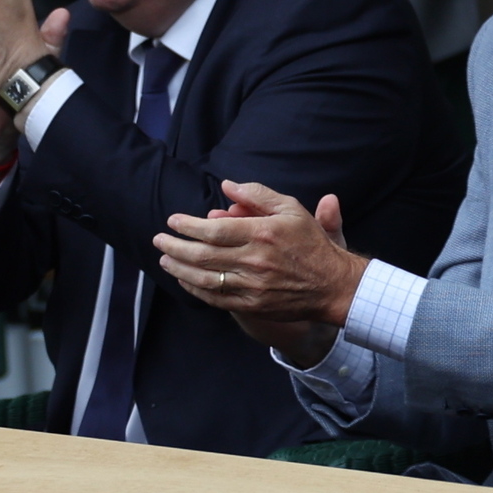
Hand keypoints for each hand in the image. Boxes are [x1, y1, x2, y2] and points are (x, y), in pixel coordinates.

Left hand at [155, 182, 368, 330]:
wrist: (333, 284)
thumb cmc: (312, 244)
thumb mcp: (291, 209)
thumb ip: (258, 195)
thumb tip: (227, 186)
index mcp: (263, 234)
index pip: (214, 230)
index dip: (188, 226)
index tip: (173, 221)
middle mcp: (255, 261)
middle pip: (203, 255)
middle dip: (175, 247)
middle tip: (159, 241)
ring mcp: (253, 286)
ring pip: (206, 279)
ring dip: (180, 269)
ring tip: (165, 260)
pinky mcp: (253, 305)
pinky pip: (217, 299)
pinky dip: (196, 289)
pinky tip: (186, 280)